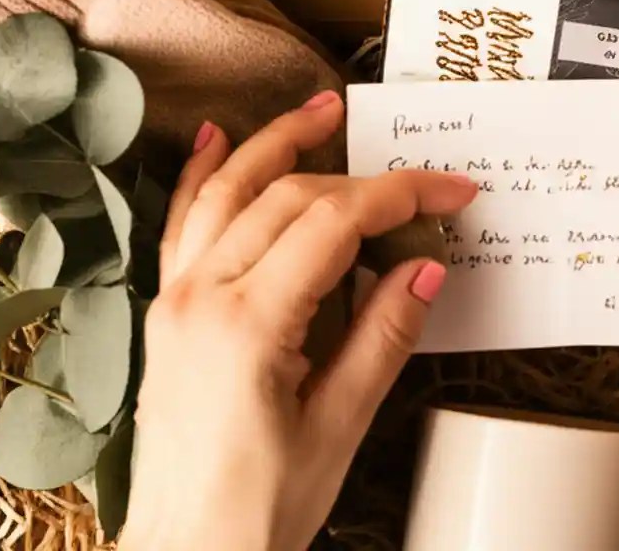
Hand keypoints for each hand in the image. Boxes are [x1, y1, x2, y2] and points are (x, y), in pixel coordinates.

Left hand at [119, 91, 477, 550]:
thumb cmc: (257, 508)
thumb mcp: (339, 426)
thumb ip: (382, 338)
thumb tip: (424, 269)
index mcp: (249, 324)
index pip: (334, 223)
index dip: (399, 194)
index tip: (450, 189)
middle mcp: (202, 296)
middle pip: (287, 198)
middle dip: (359, 175)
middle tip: (419, 175)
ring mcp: (177, 300)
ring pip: (227, 193)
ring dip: (274, 143)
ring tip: (319, 110)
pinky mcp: (168, 313)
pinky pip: (183, 225)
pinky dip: (204, 177)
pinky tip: (218, 141)